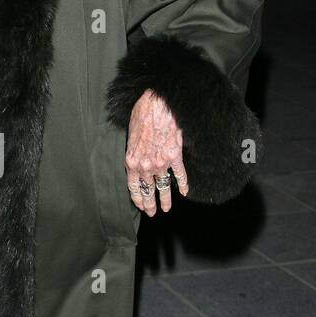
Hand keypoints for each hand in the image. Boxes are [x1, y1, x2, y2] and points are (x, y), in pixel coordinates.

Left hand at [124, 89, 188, 214]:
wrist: (157, 104)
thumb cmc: (142, 114)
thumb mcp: (130, 135)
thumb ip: (134, 152)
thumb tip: (136, 160)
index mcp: (132, 161)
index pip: (133, 186)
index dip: (137, 198)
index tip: (140, 205)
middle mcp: (146, 165)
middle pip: (148, 189)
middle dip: (150, 203)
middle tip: (152, 212)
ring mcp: (161, 162)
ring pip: (164, 186)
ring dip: (165, 198)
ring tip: (167, 208)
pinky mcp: (175, 156)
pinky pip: (180, 175)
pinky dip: (183, 184)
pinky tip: (184, 192)